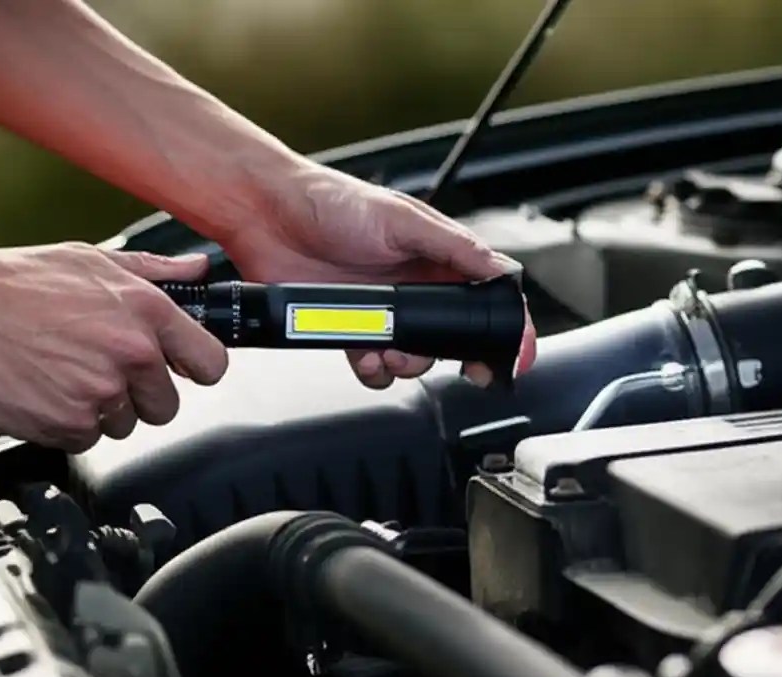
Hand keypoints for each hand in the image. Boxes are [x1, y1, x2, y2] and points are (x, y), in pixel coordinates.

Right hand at [0, 242, 227, 451]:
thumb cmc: (19, 280)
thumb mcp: (96, 260)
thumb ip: (156, 271)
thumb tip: (197, 271)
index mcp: (148, 313)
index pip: (212, 364)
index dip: (194, 370)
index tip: (179, 370)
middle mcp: (132, 354)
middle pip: (167, 406)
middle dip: (140, 395)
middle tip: (101, 370)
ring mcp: (100, 393)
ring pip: (125, 424)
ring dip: (100, 409)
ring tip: (64, 373)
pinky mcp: (65, 424)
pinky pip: (85, 439)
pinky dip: (66, 423)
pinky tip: (45, 391)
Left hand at [221, 158, 536, 388]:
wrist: (266, 214)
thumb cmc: (330, 200)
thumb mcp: (402, 220)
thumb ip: (455, 248)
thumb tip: (502, 271)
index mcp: (438, 255)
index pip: (487, 296)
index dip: (506, 328)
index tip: (515, 356)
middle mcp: (416, 284)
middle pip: (454, 336)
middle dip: (453, 357)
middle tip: (455, 367)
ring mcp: (384, 309)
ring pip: (416, 356)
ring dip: (407, 365)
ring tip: (389, 354)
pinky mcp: (351, 328)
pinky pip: (374, 364)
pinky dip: (373, 370)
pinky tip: (364, 356)